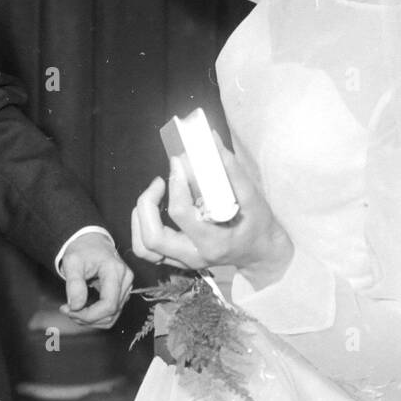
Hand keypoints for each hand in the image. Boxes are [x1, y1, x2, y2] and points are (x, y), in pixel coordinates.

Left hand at [59, 232, 133, 327]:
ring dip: (91, 319)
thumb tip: (76, 307)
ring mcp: (126, 286)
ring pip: (112, 316)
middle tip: (68, 311)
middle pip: (111, 313)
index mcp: (115, 271)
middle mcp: (125, 279)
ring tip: (74, 310)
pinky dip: (96, 316)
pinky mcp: (122, 292)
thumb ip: (74, 284)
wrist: (90, 242)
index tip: (69, 311)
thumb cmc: (82, 250)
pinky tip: (83, 309)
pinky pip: (112, 312)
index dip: (89, 315)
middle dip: (87, 318)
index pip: (108, 305)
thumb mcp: (72, 262)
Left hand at [131, 133, 293, 288]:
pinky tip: (154, 206)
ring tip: (153, 192)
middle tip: (159, 181)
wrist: (260, 252)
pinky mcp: (177, 258)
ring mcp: (183, 261)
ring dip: (140, 217)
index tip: (178, 161)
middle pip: (153, 238)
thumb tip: (210, 139)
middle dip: (147, 204)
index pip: (182, 214)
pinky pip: (148, 248)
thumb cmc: (257, 224)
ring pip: (144, 247)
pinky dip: (142, 226)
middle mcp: (194, 256)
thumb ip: (231, 170)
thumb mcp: (253, 198)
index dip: (176, 184)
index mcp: (213, 242)